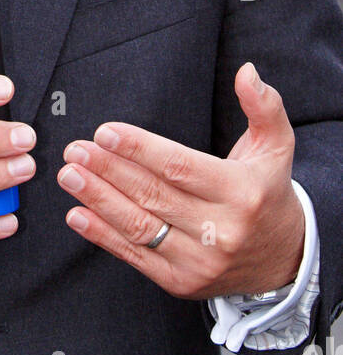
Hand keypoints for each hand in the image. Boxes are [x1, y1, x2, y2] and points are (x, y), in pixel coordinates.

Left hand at [56, 62, 304, 299]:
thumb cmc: (268, 192)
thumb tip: (246, 72)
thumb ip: (263, 106)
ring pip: (139, 226)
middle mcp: (220, 231)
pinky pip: (135, 256)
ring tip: (70, 175)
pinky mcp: (181, 282)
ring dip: (98, 200)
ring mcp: (199, 261)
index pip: (181, 167)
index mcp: (241, 193)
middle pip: (153, 195)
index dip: (140, 149)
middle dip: (109, 170)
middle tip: (76, 150)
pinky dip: (103, 236)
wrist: (283, 260)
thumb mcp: (277, 146)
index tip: (105, 132)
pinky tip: (78, 215)